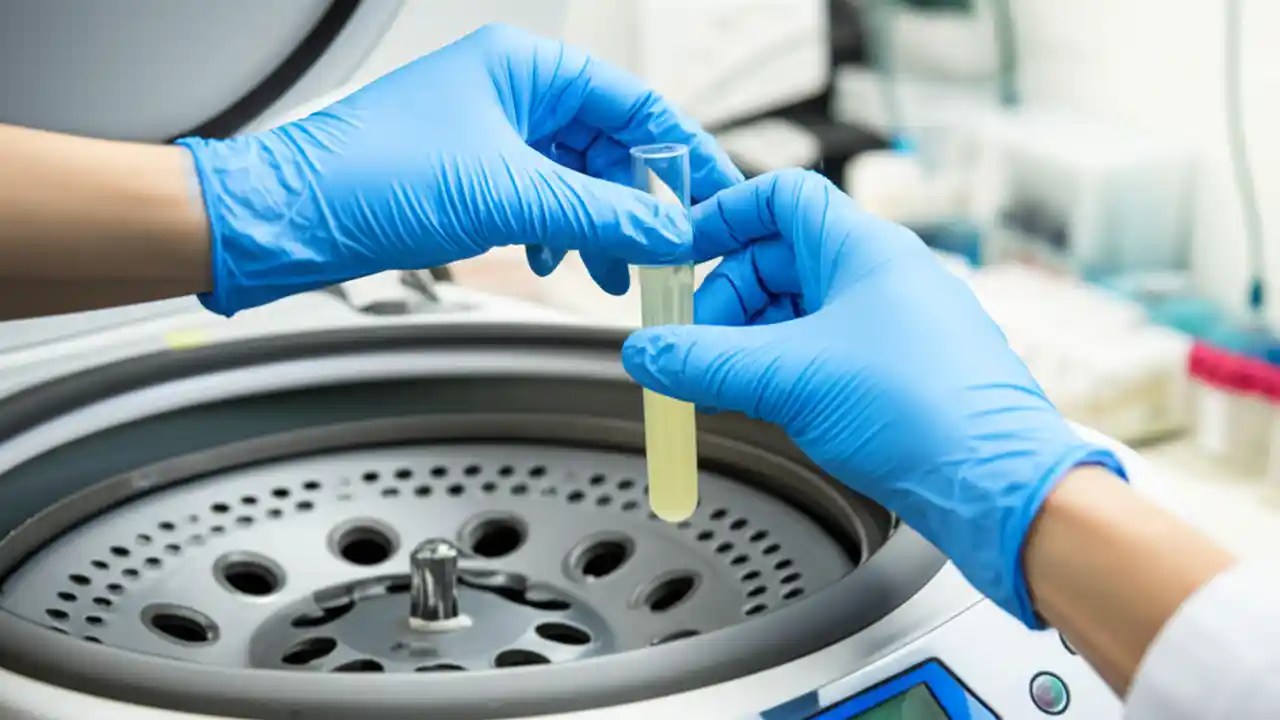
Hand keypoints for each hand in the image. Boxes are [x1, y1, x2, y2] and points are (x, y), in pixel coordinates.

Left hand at [178, 24, 741, 315]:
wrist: (284, 221)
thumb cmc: (366, 179)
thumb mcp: (508, 197)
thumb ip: (603, 215)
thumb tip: (670, 229)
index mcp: (523, 68)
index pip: (633, 105)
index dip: (681, 157)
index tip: (714, 201)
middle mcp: (510, 92)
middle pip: (609, 145)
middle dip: (638, 203)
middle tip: (665, 250)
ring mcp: (489, 133)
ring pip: (576, 178)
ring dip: (600, 226)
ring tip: (614, 271)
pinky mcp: (470, 175)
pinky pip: (541, 199)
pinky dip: (560, 232)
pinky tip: (557, 261)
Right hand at [621, 170, 1123, 626]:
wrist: (1001, 488)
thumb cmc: (925, 412)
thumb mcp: (791, 379)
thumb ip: (706, 362)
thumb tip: (646, 352)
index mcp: (864, 248)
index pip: (782, 196)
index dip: (725, 217)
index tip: (682, 254)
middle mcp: (883, 277)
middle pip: (781, 259)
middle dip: (728, 299)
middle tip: (695, 347)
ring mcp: (894, 325)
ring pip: (801, 311)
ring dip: (753, 341)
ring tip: (725, 384)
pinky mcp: (899, 373)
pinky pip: (824, 351)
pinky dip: (785, 369)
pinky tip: (769, 404)